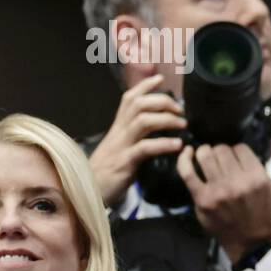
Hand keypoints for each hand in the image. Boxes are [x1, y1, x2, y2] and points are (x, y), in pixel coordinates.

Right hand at [88, 74, 186, 205]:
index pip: (130, 99)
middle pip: (138, 104)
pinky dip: (163, 144)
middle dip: (162, 101)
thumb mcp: (122, 148)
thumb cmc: (108, 171)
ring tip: (183, 125)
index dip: (144, 86)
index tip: (160, 78)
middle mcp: (119, 132)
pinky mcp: (124, 163)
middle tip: (180, 110)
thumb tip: (160, 130)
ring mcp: (121, 146)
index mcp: (119, 127)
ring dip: (166, 119)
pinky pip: (144, 148)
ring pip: (142, 121)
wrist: (88, 191)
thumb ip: (136, 137)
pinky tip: (177, 145)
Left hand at [177, 135, 270, 263]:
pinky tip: (187, 152)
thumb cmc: (269, 213)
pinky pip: (187, 172)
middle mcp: (237, 183)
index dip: (239, 150)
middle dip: (222, 150)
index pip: (240, 148)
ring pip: (205, 156)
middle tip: (223, 159)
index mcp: (257, 178)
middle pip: (222, 150)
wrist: (251, 241)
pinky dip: (184, 159)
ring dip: (205, 151)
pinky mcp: (202, 199)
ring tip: (207, 154)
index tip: (238, 158)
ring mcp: (217, 191)